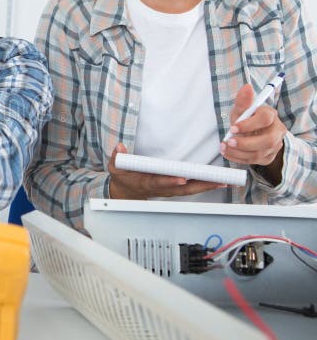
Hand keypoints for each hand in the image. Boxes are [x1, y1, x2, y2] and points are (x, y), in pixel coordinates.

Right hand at [108, 144, 226, 198]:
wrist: (125, 193)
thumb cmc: (123, 179)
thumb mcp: (116, 167)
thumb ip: (117, 157)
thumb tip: (120, 147)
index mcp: (146, 183)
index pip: (159, 182)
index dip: (170, 181)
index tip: (182, 179)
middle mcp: (161, 188)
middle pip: (182, 189)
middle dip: (200, 185)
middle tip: (217, 180)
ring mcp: (168, 190)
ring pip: (190, 190)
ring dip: (206, 186)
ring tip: (224, 181)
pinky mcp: (174, 189)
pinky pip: (191, 189)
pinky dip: (204, 186)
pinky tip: (217, 182)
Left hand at [220, 84, 285, 179]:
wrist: (251, 133)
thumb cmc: (246, 119)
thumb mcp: (241, 109)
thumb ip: (243, 100)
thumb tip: (247, 87)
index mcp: (270, 115)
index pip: (265, 119)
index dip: (249, 124)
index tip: (233, 127)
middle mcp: (276, 131)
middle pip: (267, 140)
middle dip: (245, 143)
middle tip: (228, 141)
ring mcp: (274, 145)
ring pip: (260, 153)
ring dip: (238, 152)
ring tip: (224, 147)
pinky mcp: (268, 157)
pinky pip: (254, 161)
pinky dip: (238, 158)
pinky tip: (228, 153)